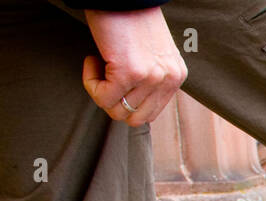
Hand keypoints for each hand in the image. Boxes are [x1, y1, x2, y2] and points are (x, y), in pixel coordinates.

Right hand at [82, 8, 187, 126]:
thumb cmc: (129, 17)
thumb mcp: (151, 53)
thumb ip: (149, 77)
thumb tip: (130, 101)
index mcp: (175, 76)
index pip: (151, 113)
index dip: (126, 102)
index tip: (115, 79)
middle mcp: (168, 80)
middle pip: (136, 118)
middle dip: (113, 102)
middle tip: (104, 77)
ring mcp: (151, 78)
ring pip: (117, 110)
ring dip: (100, 89)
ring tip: (99, 62)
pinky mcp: (130, 72)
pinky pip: (103, 97)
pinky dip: (90, 81)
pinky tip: (92, 59)